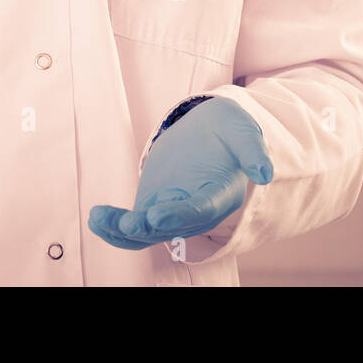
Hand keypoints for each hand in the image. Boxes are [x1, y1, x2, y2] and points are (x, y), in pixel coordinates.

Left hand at [88, 96, 272, 249]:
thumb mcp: (243, 131)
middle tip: (127, 222)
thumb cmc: (230, 130)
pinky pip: (133, 225)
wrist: (212, 131)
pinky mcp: (154, 206)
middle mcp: (197, 212)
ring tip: (99, 218)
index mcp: (221, 196)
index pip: (201, 211)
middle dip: (147, 227)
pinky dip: (114, 226)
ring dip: (122, 231)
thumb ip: (252, 149)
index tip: (156, 216)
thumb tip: (265, 172)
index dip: (179, 216)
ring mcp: (173, 211)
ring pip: (147, 232)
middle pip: (171, 227)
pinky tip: (96, 218)